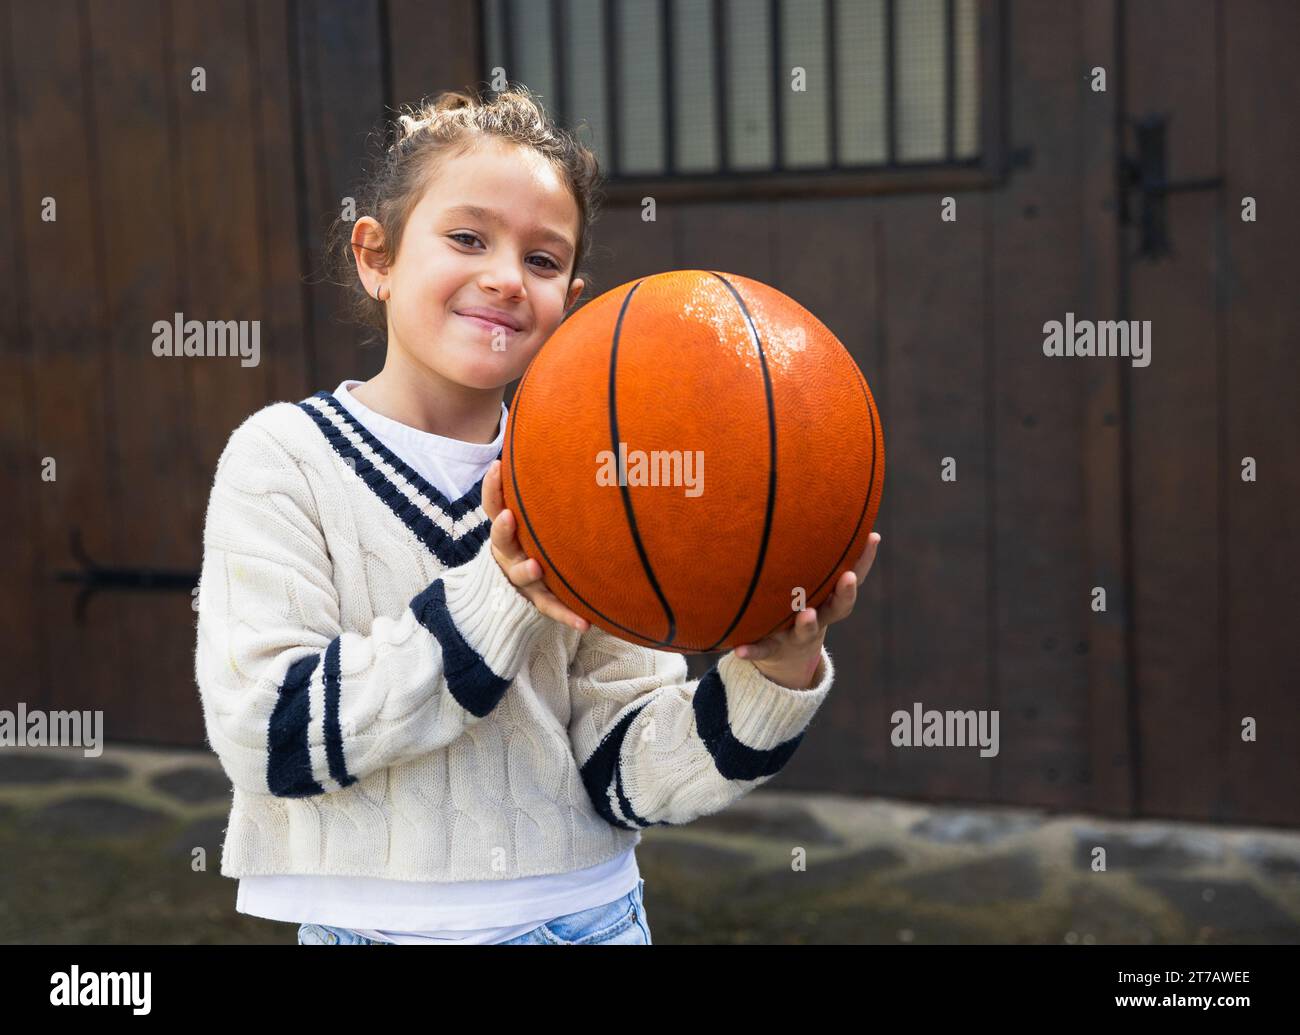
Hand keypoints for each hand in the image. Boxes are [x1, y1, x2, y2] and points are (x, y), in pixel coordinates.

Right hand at [482, 459, 589, 632]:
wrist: (519, 587)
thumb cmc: (533, 538)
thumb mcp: (529, 516)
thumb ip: (537, 489)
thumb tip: (564, 430)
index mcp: (505, 531)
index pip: (493, 506)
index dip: (492, 488)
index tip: (498, 468)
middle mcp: (509, 554)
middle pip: (501, 542)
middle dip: (503, 529)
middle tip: (509, 517)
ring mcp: (522, 579)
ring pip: (520, 576)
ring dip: (526, 571)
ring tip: (535, 567)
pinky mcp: (540, 601)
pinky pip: (552, 608)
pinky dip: (568, 616)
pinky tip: (585, 623)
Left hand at [732, 532, 881, 688]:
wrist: (787, 654)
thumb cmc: (803, 605)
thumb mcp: (814, 584)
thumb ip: (820, 554)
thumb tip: (832, 505)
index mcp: (830, 599)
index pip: (853, 578)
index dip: (865, 560)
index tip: (873, 537)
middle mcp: (818, 616)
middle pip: (837, 608)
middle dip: (845, 594)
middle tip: (848, 579)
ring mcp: (796, 634)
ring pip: (805, 631)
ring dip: (807, 623)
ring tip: (807, 614)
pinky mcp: (772, 648)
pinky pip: (763, 650)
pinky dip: (753, 650)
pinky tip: (740, 650)